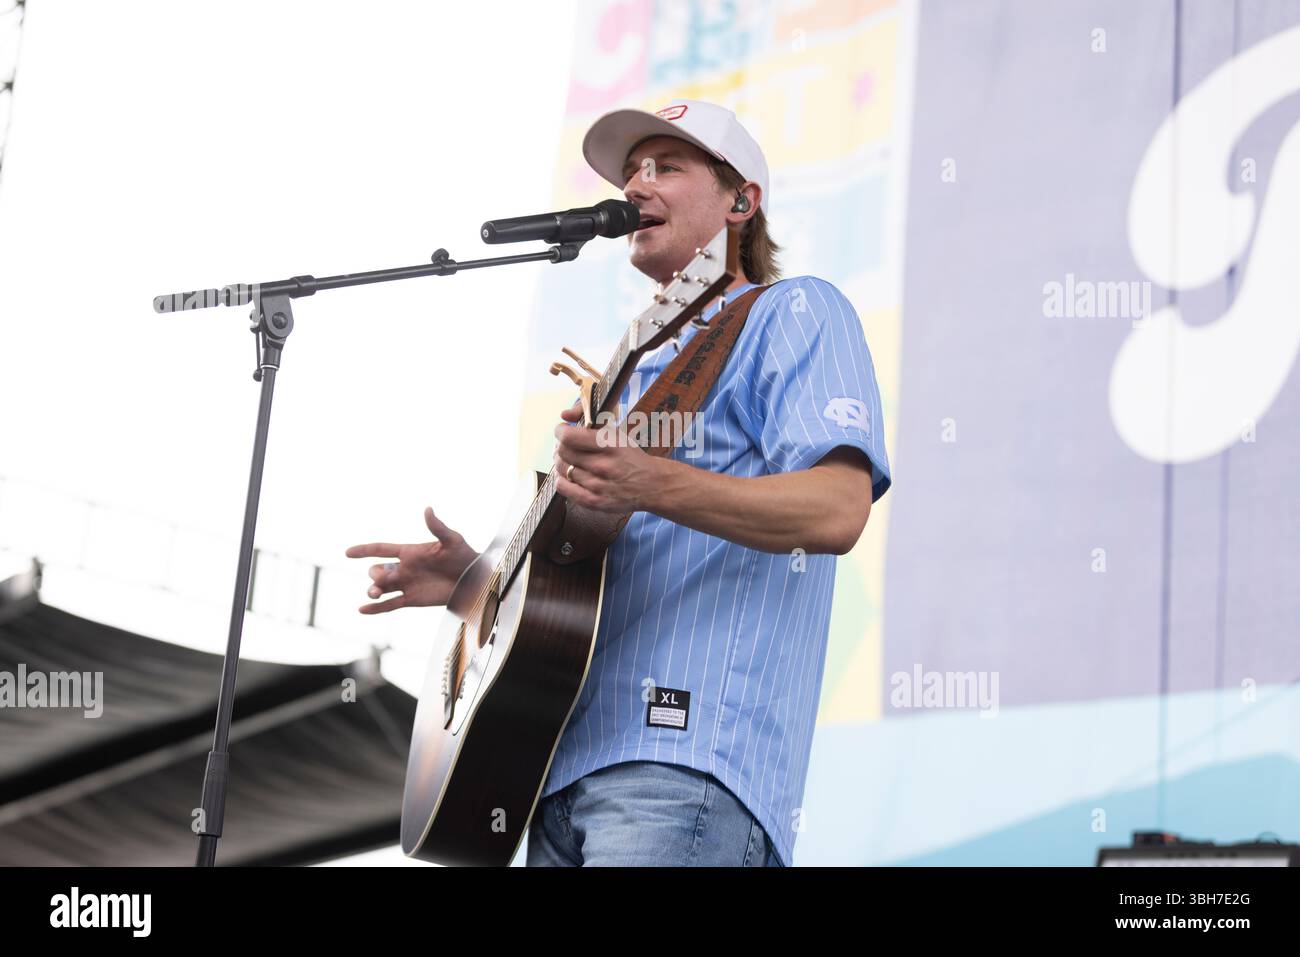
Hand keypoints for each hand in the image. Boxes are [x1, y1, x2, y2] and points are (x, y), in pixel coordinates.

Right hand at [344, 507, 478, 613]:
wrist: (473, 580)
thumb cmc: (464, 556)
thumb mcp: (452, 540)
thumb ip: (437, 527)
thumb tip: (427, 509)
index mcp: (409, 552)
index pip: (381, 549)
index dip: (364, 550)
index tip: (348, 553)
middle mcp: (404, 568)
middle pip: (378, 571)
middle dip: (374, 575)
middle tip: (379, 579)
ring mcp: (407, 585)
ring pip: (381, 588)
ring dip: (373, 591)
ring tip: (374, 594)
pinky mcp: (412, 600)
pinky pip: (390, 605)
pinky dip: (376, 608)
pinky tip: (361, 610)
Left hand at [553, 403, 665, 513]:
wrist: (652, 485)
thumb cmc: (631, 458)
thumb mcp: (618, 435)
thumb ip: (593, 425)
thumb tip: (564, 416)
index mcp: (610, 445)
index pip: (568, 437)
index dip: (560, 431)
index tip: (562, 430)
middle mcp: (603, 466)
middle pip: (562, 453)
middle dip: (559, 446)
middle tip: (564, 445)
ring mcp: (598, 486)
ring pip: (561, 469)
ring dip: (561, 462)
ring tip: (570, 460)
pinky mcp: (594, 502)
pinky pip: (563, 487)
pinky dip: (561, 479)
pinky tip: (570, 475)